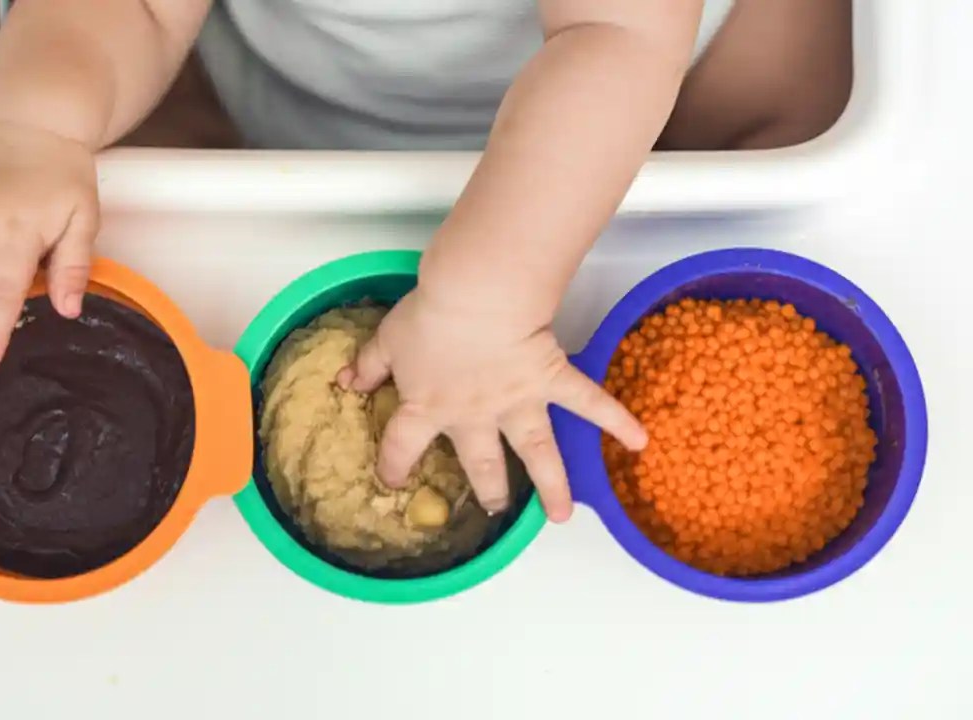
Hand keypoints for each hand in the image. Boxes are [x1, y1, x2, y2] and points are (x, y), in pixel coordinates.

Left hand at [337, 289, 647, 521]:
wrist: (476, 297)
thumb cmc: (430, 316)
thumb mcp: (387, 340)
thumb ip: (367, 366)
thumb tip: (345, 381)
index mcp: (429, 408)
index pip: (403, 447)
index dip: (394, 466)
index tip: (390, 481)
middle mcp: (475, 416)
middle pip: (479, 463)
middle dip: (486, 490)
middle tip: (494, 509)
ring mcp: (517, 403)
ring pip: (536, 453)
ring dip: (551, 485)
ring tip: (562, 517)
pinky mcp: (551, 381)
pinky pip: (588, 403)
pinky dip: (616, 421)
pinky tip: (638, 442)